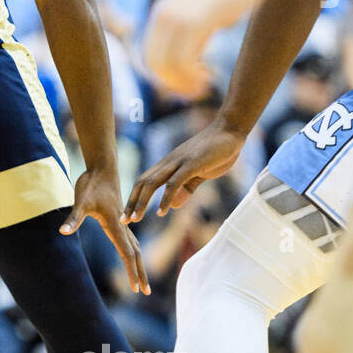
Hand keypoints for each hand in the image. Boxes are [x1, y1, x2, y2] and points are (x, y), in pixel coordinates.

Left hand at [60, 166, 149, 293]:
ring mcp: (123, 223)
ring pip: (135, 248)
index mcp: (115, 225)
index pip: (127, 254)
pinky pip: (130, 241)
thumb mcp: (80, 202)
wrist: (102, 168)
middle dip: (140, 274)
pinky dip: (134, 253)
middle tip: (145, 293)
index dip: (131, 272)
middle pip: (135, 254)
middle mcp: (123, 226)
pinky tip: (133, 258)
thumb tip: (63, 231)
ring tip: (141, 281)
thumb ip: (73, 218)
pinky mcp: (120, 219)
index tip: (137, 288)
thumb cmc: (91, 184)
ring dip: (139, 265)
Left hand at [123, 115, 244, 222]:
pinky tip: (161, 212)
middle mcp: (169, 162)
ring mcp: (179, 162)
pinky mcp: (191, 164)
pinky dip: (165, 198)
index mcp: (169, 164)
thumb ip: (187, 189)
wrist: (230, 131)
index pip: (144, 181)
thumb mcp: (199, 174)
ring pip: (152, 183)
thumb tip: (174, 206)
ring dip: (142, 202)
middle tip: (122, 221)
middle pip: (142, 183)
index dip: (134, 198)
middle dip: (131, 202)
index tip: (127, 215)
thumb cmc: (215, 151)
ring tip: (135, 219)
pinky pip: (174, 183)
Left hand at [142, 0, 245, 98]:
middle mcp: (163, 15)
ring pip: (166, 66)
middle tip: (196, 90)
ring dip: (183, 83)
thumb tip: (189, 64)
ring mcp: (175, 18)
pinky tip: (208, 77)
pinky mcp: (192, 22)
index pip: (150, 55)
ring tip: (203, 86)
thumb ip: (193, 36)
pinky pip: (183, 62)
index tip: (189, 83)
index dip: (166, 76)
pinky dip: (192, 77)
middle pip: (153, 64)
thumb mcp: (205, 15)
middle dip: (173, 84)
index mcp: (162, 13)